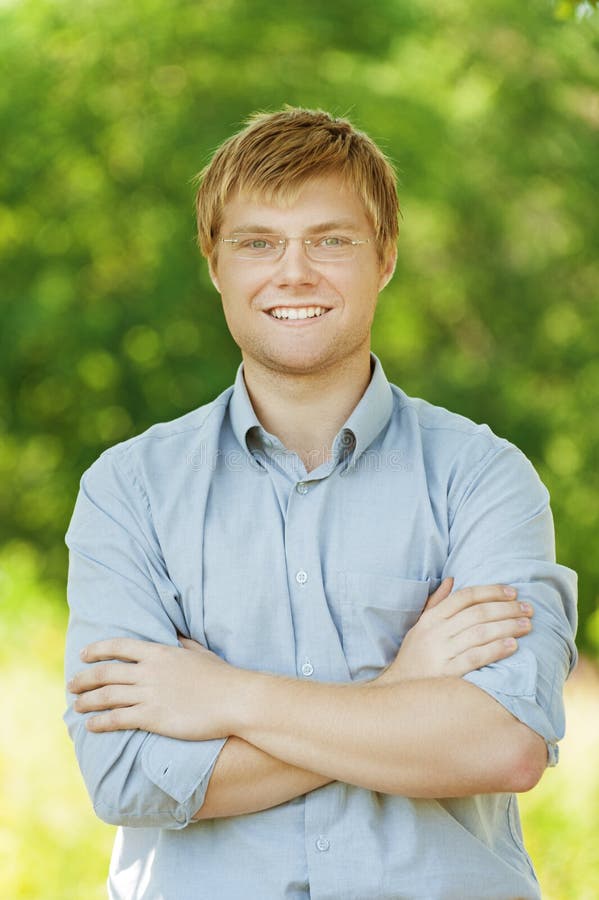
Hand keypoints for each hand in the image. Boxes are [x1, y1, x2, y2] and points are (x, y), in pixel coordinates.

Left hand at [68, 636, 242, 739]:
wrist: (235, 699)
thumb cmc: (222, 677)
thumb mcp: (200, 652)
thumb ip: (183, 643)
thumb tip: (174, 634)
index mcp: (160, 652)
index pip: (119, 646)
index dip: (97, 649)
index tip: (83, 654)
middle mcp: (149, 671)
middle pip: (106, 672)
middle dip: (84, 678)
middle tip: (72, 684)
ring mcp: (150, 694)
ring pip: (107, 696)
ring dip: (87, 701)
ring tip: (76, 706)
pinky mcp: (153, 718)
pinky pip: (118, 719)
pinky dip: (100, 722)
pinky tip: (91, 726)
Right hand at [376, 580, 532, 683]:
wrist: (398, 690)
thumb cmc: (414, 657)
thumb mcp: (420, 626)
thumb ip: (436, 603)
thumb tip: (452, 579)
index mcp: (431, 618)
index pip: (464, 597)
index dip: (491, 591)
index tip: (513, 592)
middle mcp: (436, 632)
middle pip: (477, 613)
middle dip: (506, 608)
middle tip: (528, 609)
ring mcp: (441, 652)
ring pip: (480, 632)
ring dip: (507, 626)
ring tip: (526, 625)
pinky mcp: (448, 673)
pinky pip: (476, 657)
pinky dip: (496, 649)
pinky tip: (512, 646)